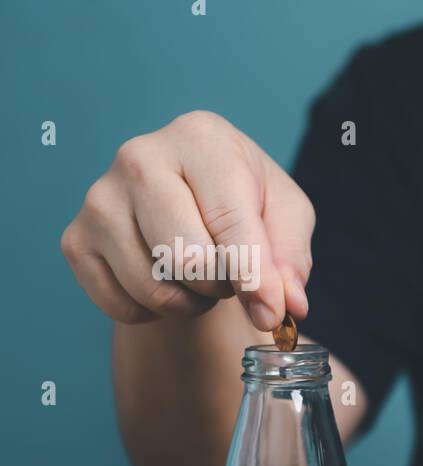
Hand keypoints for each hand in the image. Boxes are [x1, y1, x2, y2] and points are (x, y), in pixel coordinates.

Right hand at [61, 110, 312, 330]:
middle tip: (232, 275)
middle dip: (222, 286)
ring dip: (193, 303)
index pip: (229, 221)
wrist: (192, 194)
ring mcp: (99, 198)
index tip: (273, 313)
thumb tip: (286, 307)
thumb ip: (290, 259)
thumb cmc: (246, 198)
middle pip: (186, 259)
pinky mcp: (76, 238)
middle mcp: (138, 158)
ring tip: (204, 276)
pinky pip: (122, 306)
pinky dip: (155, 312)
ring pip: (154, 289)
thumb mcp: (286, 215)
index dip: (254, 276)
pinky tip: (168, 281)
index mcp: (199, 139)